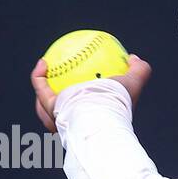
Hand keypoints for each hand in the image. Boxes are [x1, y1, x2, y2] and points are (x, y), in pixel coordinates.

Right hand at [30, 53, 152, 133]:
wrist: (99, 111)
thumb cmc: (116, 101)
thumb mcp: (133, 83)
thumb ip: (139, 70)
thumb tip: (134, 58)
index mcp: (94, 116)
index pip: (88, 108)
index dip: (85, 95)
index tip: (84, 79)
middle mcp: (75, 120)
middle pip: (63, 111)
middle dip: (59, 99)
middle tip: (61, 78)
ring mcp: (60, 117)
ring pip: (45, 104)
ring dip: (43, 87)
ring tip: (46, 68)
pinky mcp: (50, 108)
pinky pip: (40, 88)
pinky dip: (38, 75)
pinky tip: (43, 61)